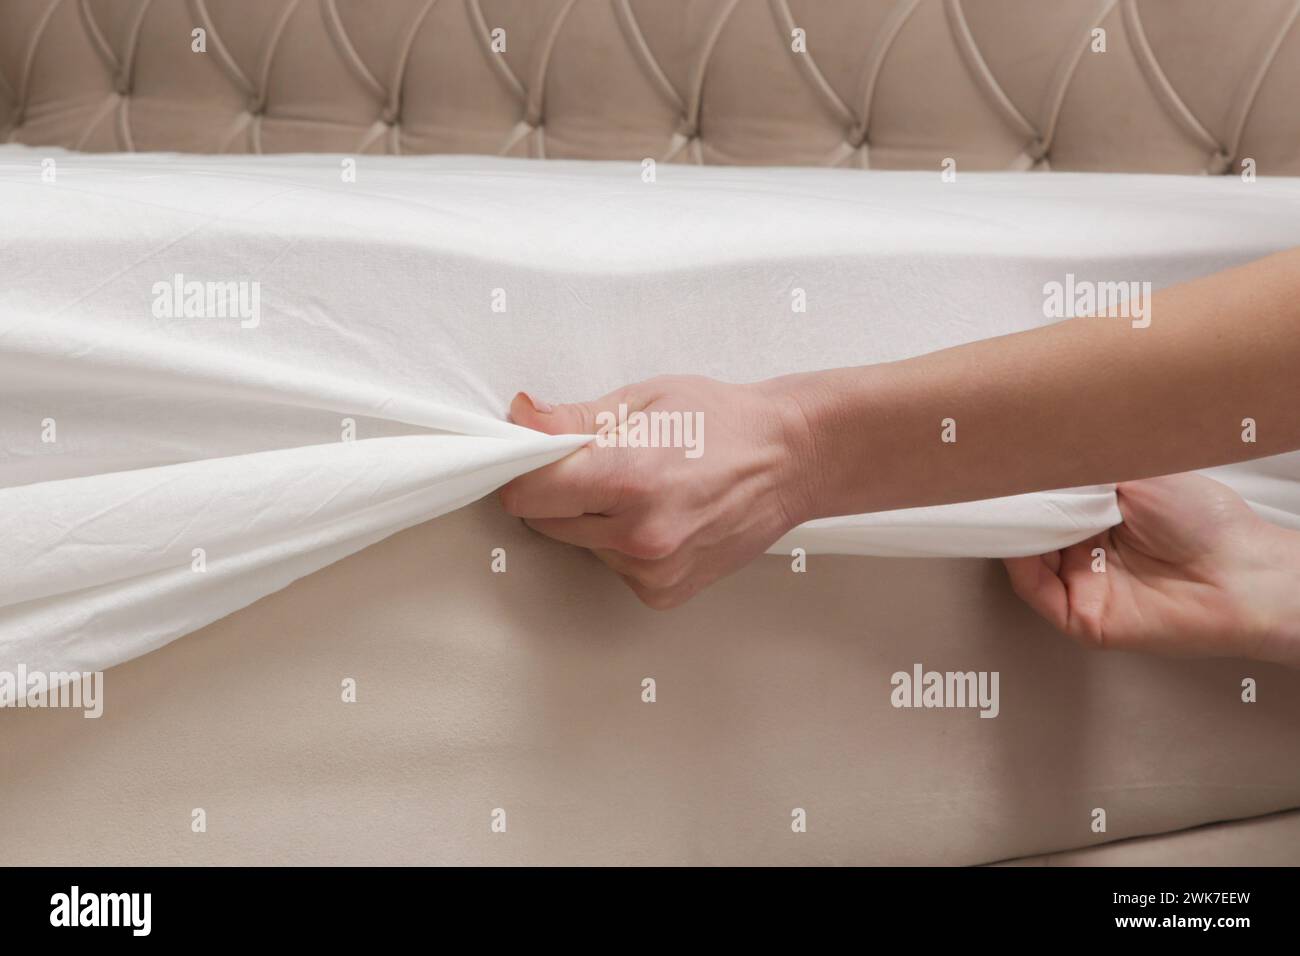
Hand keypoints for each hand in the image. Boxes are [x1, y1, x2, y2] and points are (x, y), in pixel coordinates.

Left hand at [499, 376, 815, 608]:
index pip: (526, 493)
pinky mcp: (663, 591)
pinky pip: (610, 567)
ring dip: (591, 520)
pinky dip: (620, 544)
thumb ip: (573, 420)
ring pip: (577, 546)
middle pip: (544, 522)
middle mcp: (637, 533)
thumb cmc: (723, 422)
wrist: (789, 459)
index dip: (521, 471)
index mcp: (627, 477)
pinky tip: (659, 516)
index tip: (530, 459)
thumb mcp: (644, 402)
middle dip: (557, 493)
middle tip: (601, 464)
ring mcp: (652, 569)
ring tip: (643, 488)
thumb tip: (521, 419)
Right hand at [1004, 473, 1299, 664]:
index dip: (1019, 483)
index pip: (1042, 499)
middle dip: (1008, 504)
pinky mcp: (1082, 617)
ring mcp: (1081, 583)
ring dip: (1008, 529)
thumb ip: (1078, 469)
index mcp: (1098, 513)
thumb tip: (1030, 454)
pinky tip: (1015, 535)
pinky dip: (1017, 562)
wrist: (1243, 572)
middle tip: (990, 478)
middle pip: (1028, 527)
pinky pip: (1034, 590)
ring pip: (1023, 557)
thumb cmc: (1203, 518)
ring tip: (997, 500)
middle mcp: (1085, 549)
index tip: (999, 461)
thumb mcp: (1133, 473)